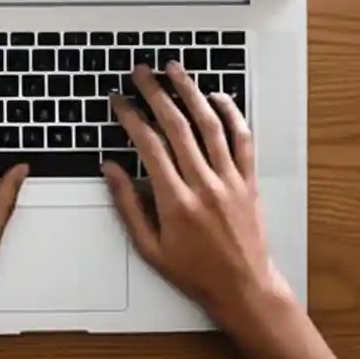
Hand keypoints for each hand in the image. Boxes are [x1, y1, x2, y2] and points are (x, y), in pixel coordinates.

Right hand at [103, 62, 292, 330]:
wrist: (243, 287)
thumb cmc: (193, 271)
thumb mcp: (148, 246)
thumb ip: (128, 204)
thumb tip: (110, 168)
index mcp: (175, 201)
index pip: (149, 146)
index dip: (131, 117)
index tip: (119, 101)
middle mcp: (204, 185)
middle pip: (177, 126)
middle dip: (155, 94)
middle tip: (140, 72)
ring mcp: (230, 180)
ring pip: (210, 125)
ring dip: (190, 93)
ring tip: (175, 70)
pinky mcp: (249, 181)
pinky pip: (242, 139)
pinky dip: (231, 114)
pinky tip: (218, 97)